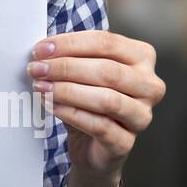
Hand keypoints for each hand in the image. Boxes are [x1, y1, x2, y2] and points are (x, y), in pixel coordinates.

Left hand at [27, 30, 164, 186]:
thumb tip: (43, 48)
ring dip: (67, 91)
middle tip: (37, 69)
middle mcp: (149, 86)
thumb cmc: (87, 98)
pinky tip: (50, 105)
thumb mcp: (81, 70)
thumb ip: (70, 54)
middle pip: (107, 71)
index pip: (107, 43)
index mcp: (141, 57)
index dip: (70, 44)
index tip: (41, 49)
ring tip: (41, 87)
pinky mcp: (126, 142)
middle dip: (66, 67)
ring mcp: (142, 116)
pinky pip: (99, 126)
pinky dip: (71, 113)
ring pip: (106, 100)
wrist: (89, 144)